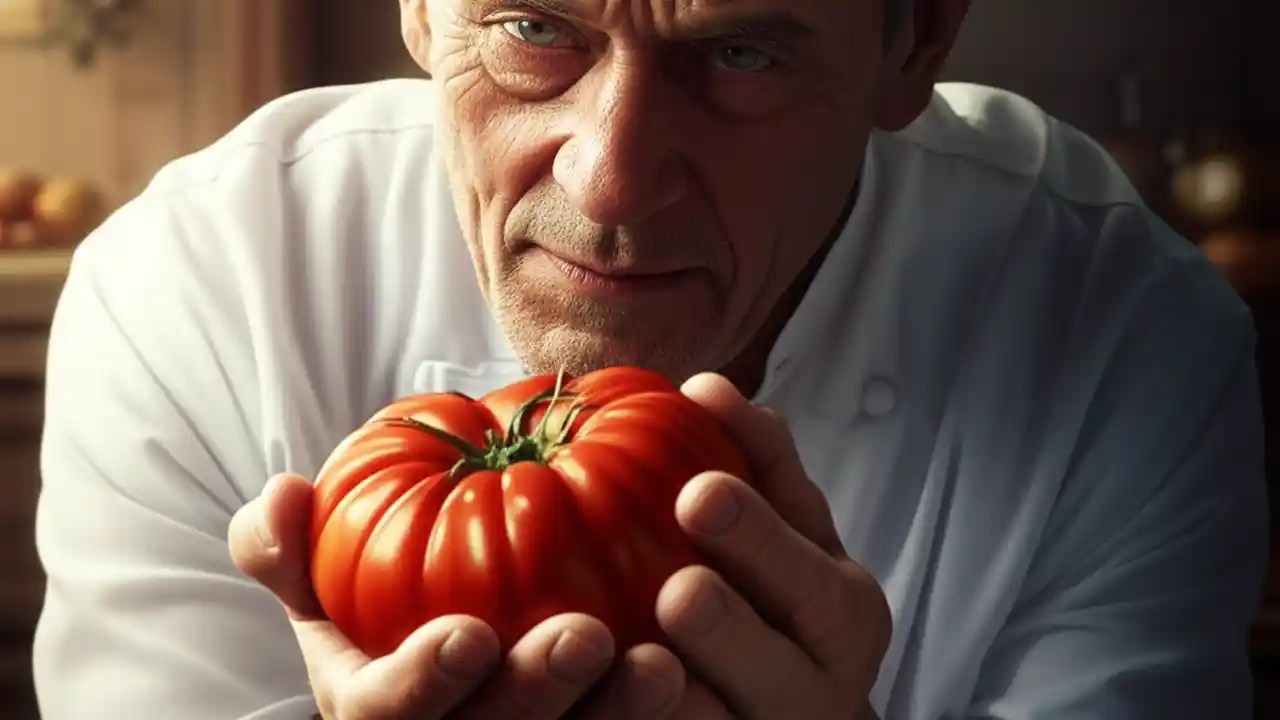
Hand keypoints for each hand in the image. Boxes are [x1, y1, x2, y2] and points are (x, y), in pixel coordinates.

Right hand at [230, 474, 658, 718]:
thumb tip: (284, 492)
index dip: (419, 684)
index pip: (380, 716)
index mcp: (373, 710)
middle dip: (534, 698)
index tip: (469, 633)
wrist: (458, 678)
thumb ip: (290, 545)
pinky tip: (710, 683)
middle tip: (588, 634)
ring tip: (668, 666)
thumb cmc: (383, 621)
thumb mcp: (323, 585)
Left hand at [618, 373, 890, 717]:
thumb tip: (703, 385)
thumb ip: (760, 462)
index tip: (698, 491)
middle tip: (680, 588)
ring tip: (632, 661)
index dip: (759, 538)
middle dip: (730, 630)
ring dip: (676, 703)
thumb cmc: (781, 598)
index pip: (812, 582)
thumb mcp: (789, 530)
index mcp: (844, 618)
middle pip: (779, 675)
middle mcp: (816, 694)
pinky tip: (586, 702)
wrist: (786, 708)